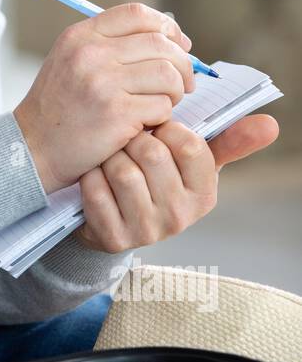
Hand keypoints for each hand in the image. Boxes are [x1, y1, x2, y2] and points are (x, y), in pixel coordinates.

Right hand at [14, 3, 195, 194]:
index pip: (138, 14)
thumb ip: (110, 45)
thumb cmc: (58, 108)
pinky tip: (147, 122)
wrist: (32, 148)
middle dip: (182, 64)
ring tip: (164, 103)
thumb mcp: (71, 61)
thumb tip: (168, 38)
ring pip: (167, 74)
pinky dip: (162, 116)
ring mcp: (103, 84)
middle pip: (160, 43)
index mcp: (81, 36)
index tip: (179, 45)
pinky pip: (162, 106)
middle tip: (182, 83)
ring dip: (175, 91)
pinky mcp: (116, 114)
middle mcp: (91, 54)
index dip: (168, 27)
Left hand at [74, 113, 279, 253]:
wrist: (114, 222)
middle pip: (151, 154)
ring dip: (110, 155)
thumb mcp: (194, 163)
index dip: (167, 128)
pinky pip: (95, 188)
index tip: (157, 129)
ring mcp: (146, 231)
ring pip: (121, 169)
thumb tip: (271, 124)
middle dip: (134, 138)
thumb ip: (229, 141)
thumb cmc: (158, 181)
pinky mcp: (112, 238)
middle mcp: (180, 217)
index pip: (190, 145)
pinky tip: (96, 176)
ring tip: (112, 158)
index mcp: (204, 195)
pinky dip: (90, 175)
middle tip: (129, 141)